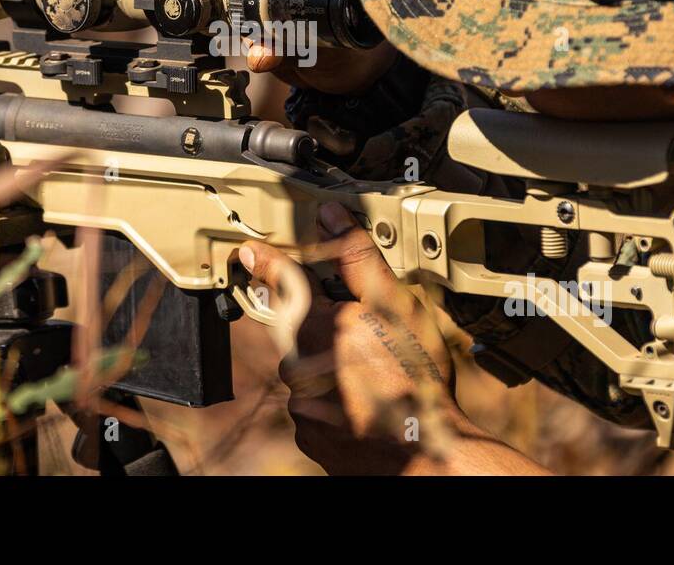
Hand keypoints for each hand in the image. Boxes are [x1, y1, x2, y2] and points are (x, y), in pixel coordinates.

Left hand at [240, 202, 467, 473]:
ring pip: (307, 368)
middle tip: (363, 328)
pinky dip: (334, 395)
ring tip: (376, 369)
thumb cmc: (416, 380)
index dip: (268, 262)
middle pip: (298, 328)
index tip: (249, 252)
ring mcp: (301, 405)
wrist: (425, 456)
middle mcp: (297, 366)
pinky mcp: (311, 435)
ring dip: (329, 361)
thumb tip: (331, 216)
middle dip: (321, 321)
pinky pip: (315, 403)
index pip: (281, 280)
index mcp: (314, 325)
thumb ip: (359, 258)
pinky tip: (367, 397)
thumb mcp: (397, 305)